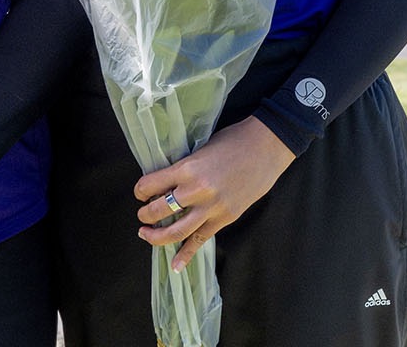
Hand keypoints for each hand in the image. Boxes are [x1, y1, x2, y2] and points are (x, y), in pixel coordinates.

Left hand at [134, 116, 295, 271]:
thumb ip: (184, 167)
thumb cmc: (234, 140)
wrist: (267, 148)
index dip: (140, 191)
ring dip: (157, 236)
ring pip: (177, 231)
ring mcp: (212, 207)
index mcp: (187, 168)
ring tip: (146, 235)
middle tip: (141, 216)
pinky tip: (176, 265)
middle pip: (160, 210)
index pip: (150, 185)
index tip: (140, 193)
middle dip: (145, 215)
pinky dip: (187, 254)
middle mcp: (197, 190)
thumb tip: (166, 181)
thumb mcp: (201, 149)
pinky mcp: (225, 218)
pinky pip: (201, 239)